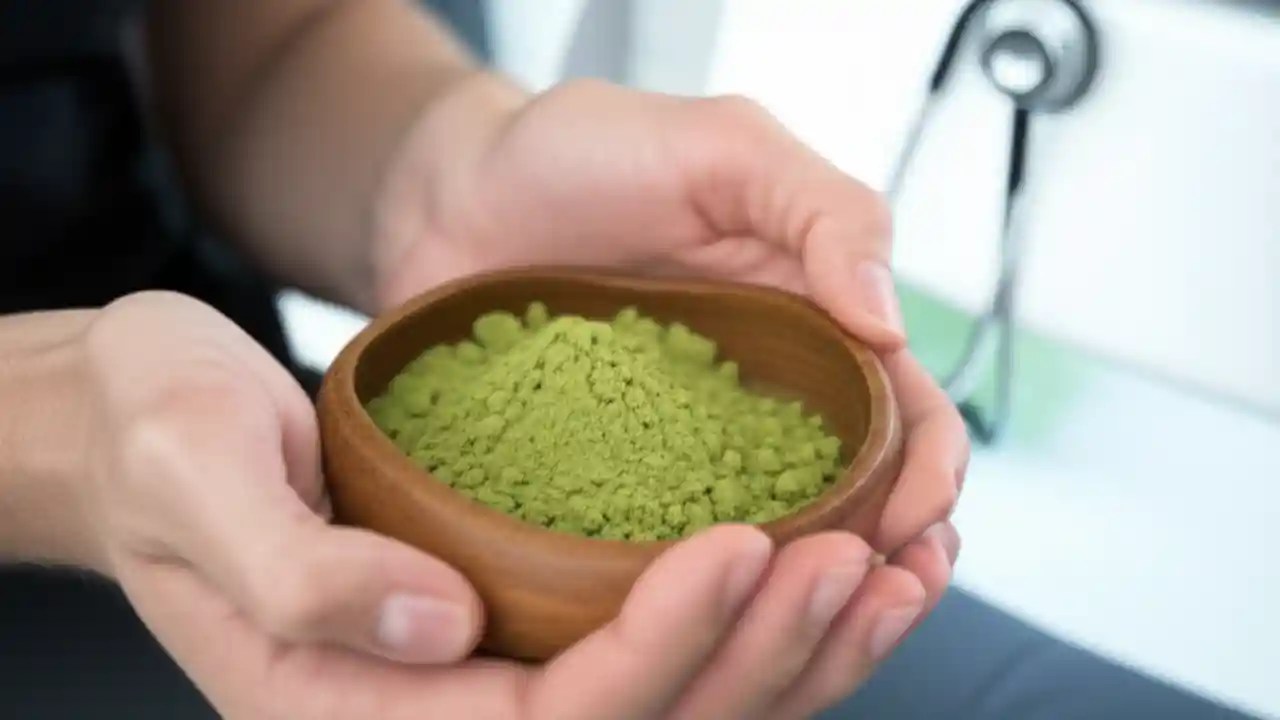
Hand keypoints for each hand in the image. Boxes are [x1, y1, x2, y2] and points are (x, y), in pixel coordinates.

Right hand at [81, 291, 945, 718]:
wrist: (157, 422)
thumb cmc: (159, 441)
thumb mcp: (200, 483)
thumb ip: (304, 575)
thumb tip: (442, 624)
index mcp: (359, 710)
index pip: (549, 719)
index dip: (658, 645)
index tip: (740, 545)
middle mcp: (446, 709)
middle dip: (759, 650)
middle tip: (853, 550)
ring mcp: (495, 670)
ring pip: (683, 697)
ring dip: (795, 643)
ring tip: (891, 563)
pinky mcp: (529, 615)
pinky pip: (667, 637)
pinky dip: (762, 607)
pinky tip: (838, 551)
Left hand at [377, 76, 968, 607]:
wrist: (451, 189)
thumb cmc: (586, 151)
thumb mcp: (724, 147)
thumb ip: (825, 213)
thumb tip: (890, 323)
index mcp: (810, 322)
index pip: (903, 411)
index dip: (927, 470)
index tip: (912, 518)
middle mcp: (758, 401)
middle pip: (853, 496)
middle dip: (884, 552)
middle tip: (876, 596)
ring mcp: (679, 451)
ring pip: (765, 543)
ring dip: (797, 590)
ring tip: (795, 624)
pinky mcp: (601, 484)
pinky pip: (654, 550)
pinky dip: (683, 594)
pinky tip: (683, 620)